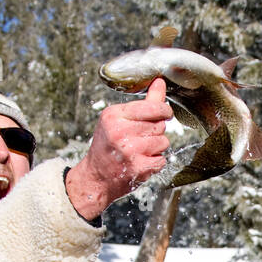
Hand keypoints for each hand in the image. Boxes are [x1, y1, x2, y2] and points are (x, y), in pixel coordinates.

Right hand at [67, 77, 172, 217]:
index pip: (151, 107)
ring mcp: (130, 150)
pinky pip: (162, 159)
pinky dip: (155, 162)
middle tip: (140, 138)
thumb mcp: (117, 119)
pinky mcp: (138, 167)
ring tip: (139, 151)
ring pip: (163, 142)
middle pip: (159, 125)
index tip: (165, 112)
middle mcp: (120, 132)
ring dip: (156, 147)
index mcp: (113, 116)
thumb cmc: (107, 146)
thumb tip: (159, 83)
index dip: (163, 109)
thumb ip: (143, 103)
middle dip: (156, 131)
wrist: (96, 178)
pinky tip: (141, 162)